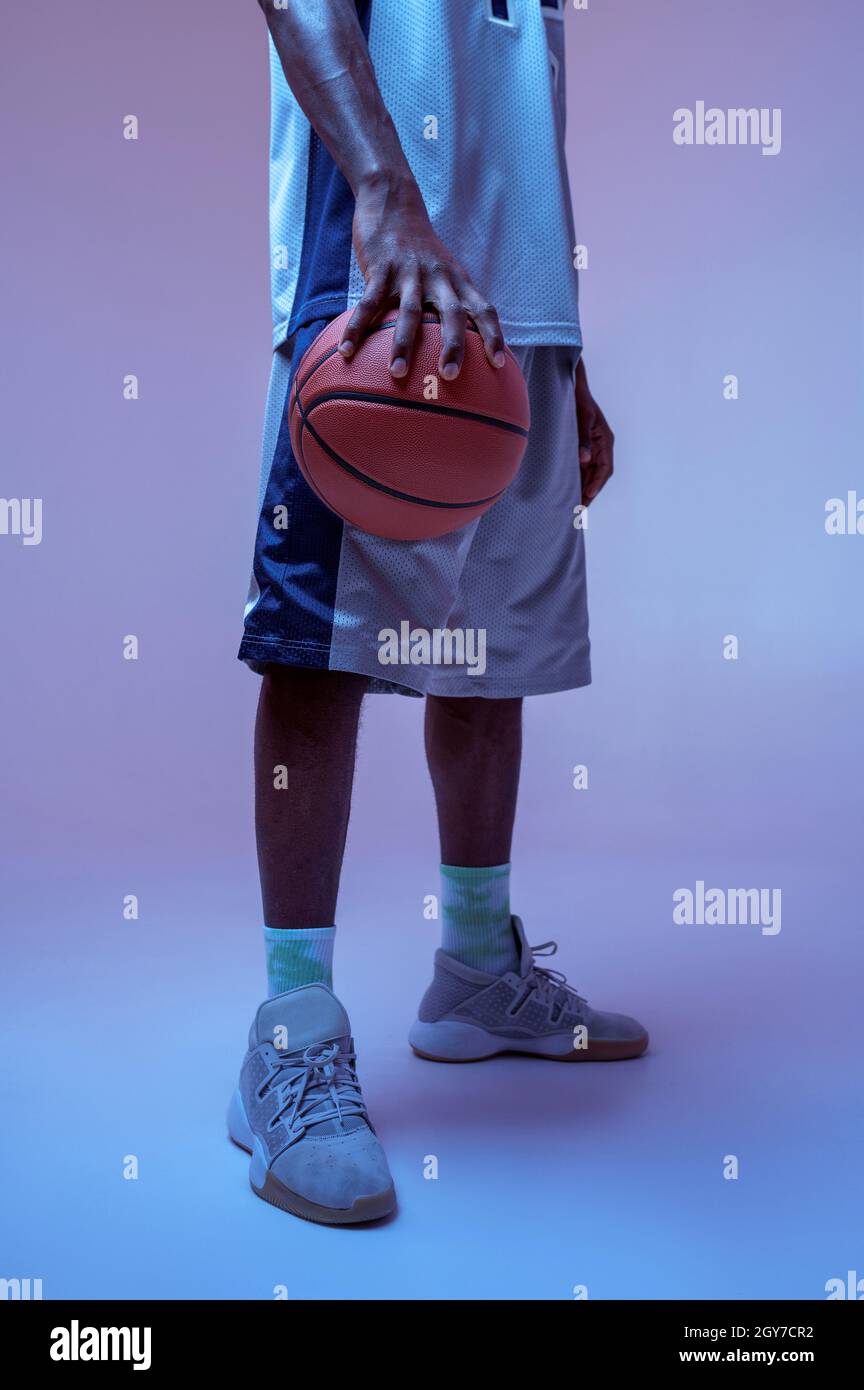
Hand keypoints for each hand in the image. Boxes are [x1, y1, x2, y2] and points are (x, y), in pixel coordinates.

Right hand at [338, 171, 505, 379]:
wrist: (394, 202)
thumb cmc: (420, 248)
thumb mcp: (443, 270)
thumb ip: (451, 301)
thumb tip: (456, 346)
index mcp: (457, 281)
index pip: (483, 309)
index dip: (493, 336)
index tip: (499, 364)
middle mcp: (438, 278)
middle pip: (452, 314)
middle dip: (453, 346)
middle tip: (449, 375)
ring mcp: (409, 273)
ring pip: (409, 312)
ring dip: (403, 344)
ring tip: (397, 372)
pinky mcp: (381, 269)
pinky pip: (368, 303)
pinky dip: (357, 328)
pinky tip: (347, 350)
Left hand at [574, 357, 613, 503]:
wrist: (573, 388)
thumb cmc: (578, 401)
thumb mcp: (582, 418)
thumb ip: (583, 439)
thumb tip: (585, 460)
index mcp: (605, 441)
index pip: (605, 468)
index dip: (596, 483)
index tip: (587, 495)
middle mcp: (601, 447)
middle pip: (598, 475)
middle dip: (589, 492)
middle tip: (579, 510)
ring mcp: (592, 448)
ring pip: (590, 474)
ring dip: (583, 488)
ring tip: (574, 506)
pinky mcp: (583, 448)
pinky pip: (582, 468)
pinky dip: (578, 479)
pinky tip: (569, 489)